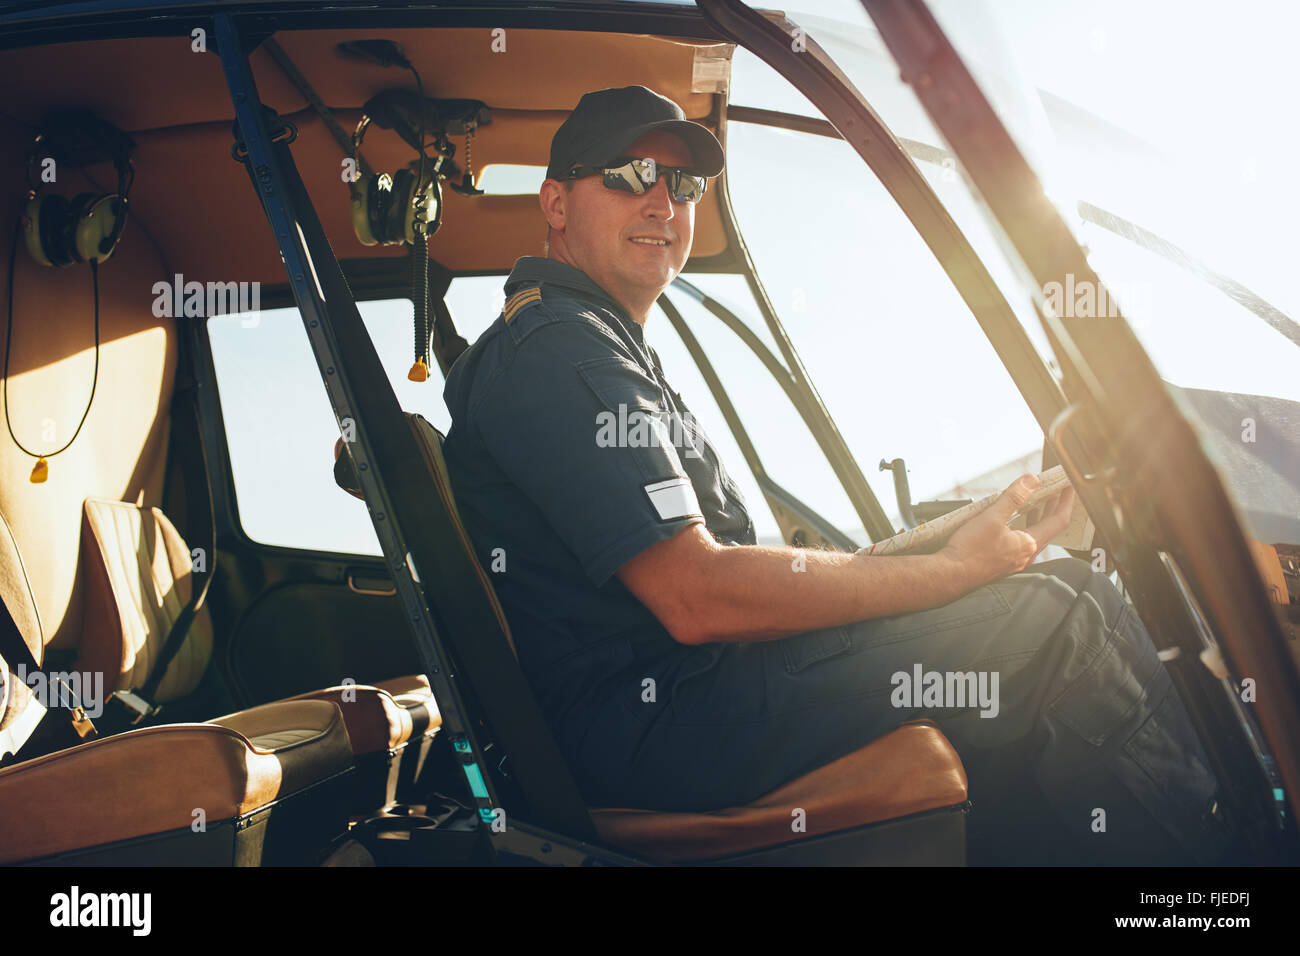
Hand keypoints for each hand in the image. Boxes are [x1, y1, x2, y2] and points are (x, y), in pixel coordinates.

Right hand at [941, 474, 1075, 586]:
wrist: (950, 575)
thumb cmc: (969, 551)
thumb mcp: (992, 517)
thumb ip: (1013, 497)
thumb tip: (1031, 480)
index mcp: (1029, 544)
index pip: (1058, 520)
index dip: (1066, 501)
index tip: (1070, 487)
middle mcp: (1026, 555)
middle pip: (1049, 527)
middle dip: (1054, 506)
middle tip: (1056, 489)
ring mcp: (1014, 560)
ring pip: (1034, 534)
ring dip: (1038, 515)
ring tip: (1037, 499)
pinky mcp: (1002, 561)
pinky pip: (1021, 540)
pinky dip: (1024, 524)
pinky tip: (1013, 518)